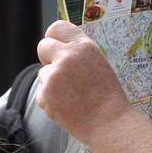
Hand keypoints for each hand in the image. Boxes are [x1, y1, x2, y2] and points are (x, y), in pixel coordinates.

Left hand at [35, 19, 132, 147]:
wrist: (110, 124)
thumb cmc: (108, 99)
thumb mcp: (98, 65)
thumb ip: (78, 55)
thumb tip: (58, 50)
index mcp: (84, 46)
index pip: (57, 27)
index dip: (53, 38)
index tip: (54, 47)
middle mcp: (68, 56)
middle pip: (42, 46)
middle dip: (46, 58)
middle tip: (59, 74)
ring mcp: (55, 75)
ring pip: (43, 74)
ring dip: (52, 85)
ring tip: (73, 98)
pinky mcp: (46, 93)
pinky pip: (42, 94)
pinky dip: (51, 102)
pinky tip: (68, 109)